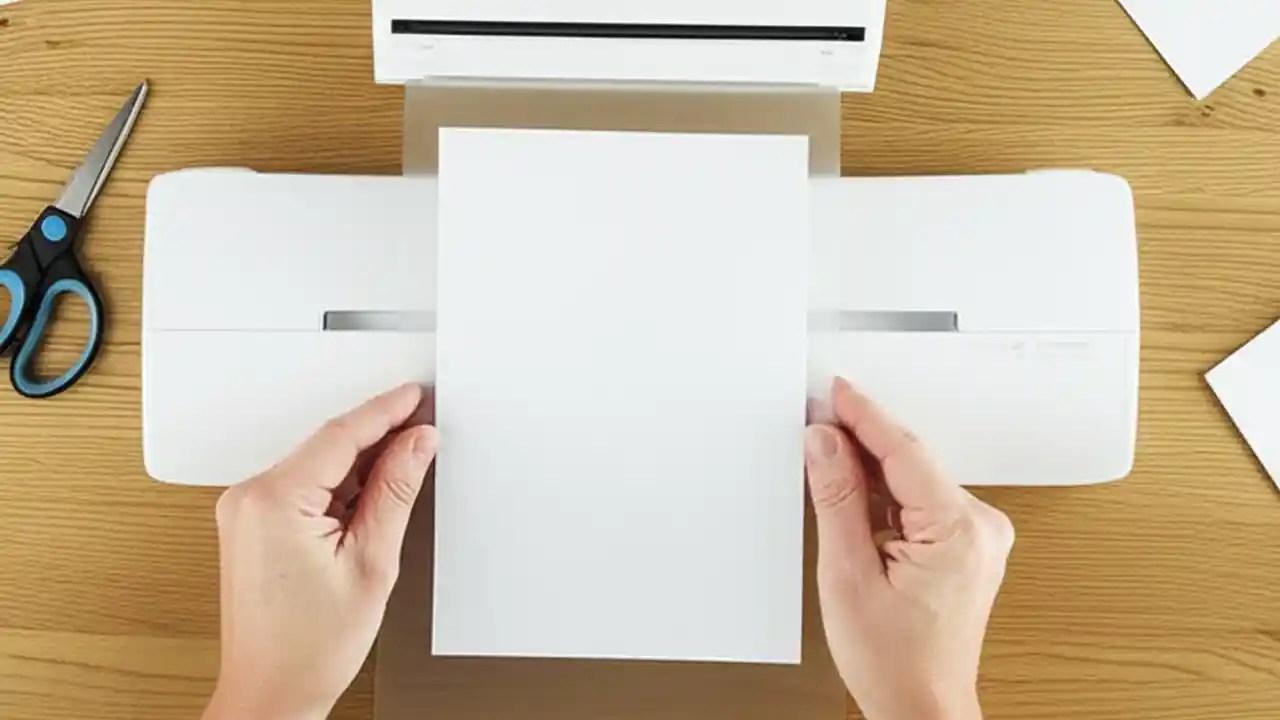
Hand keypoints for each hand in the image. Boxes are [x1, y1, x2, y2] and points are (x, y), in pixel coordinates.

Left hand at [203, 384, 437, 719]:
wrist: (270, 693)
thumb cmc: (308, 648)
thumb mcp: (371, 561)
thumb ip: (395, 491)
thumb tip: (416, 444)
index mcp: (272, 500)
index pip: (340, 435)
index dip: (386, 410)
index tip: (415, 397)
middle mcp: (248, 498)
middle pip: (326, 446)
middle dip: (377, 435)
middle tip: (423, 430)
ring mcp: (244, 511)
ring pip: (316, 465)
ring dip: (360, 463)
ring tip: (404, 472)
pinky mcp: (250, 524)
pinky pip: (301, 486)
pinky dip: (338, 486)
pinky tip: (369, 497)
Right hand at [805, 378, 1014, 719]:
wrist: (920, 708)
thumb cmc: (893, 662)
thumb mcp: (848, 575)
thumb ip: (838, 500)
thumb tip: (825, 444)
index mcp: (959, 530)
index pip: (904, 451)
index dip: (864, 415)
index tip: (835, 390)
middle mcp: (980, 526)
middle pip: (910, 461)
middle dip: (861, 440)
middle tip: (815, 421)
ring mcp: (978, 536)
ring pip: (914, 480)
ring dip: (871, 469)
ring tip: (826, 461)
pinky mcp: (967, 545)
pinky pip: (921, 501)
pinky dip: (886, 494)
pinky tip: (854, 494)